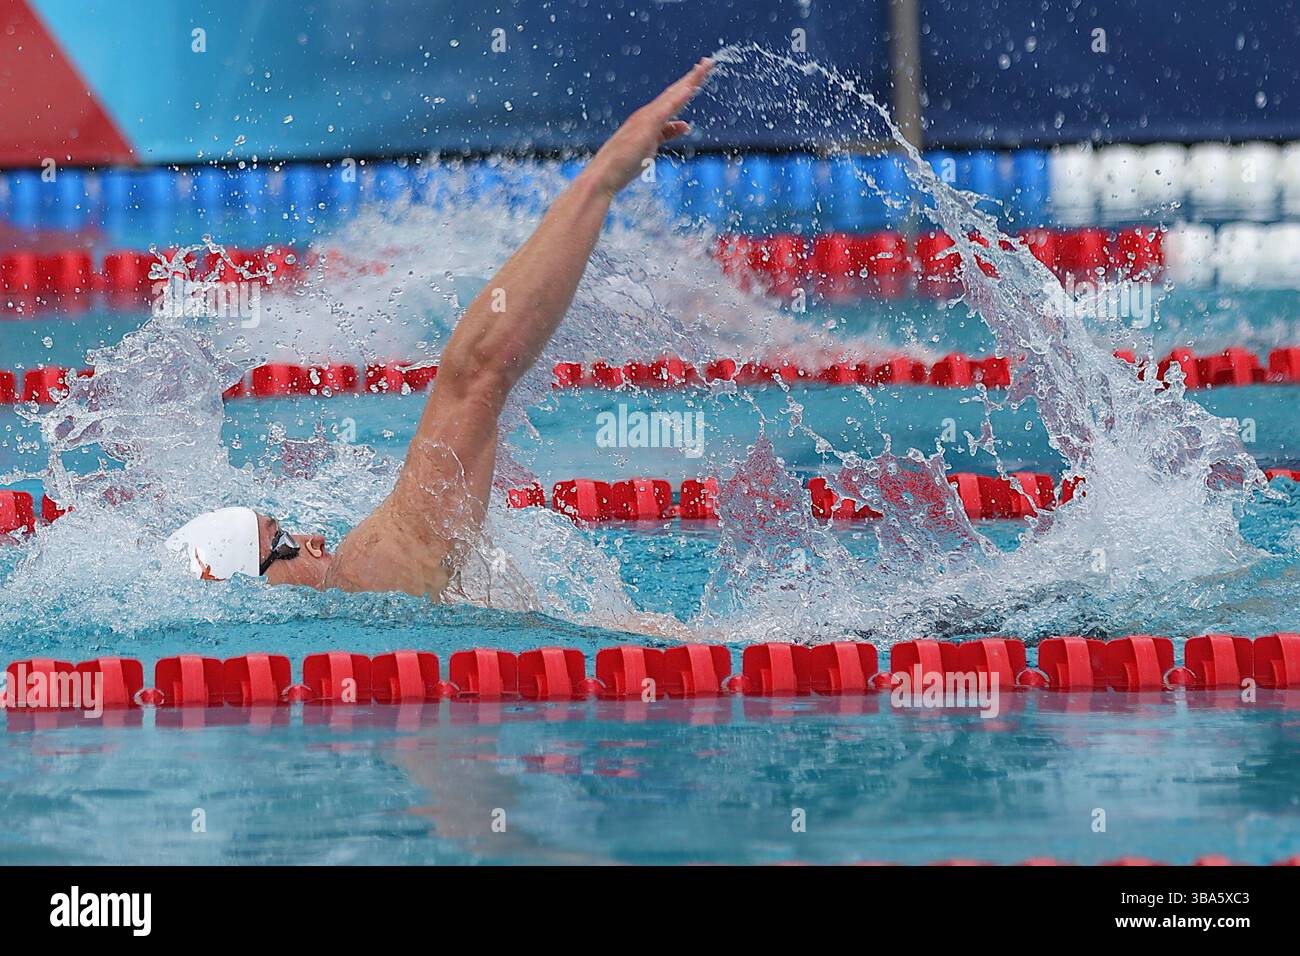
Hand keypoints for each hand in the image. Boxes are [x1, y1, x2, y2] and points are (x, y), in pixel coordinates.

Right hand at [585, 57, 713, 197]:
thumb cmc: (624, 164)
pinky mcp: (647, 125)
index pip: (674, 98)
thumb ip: (668, 133)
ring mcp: (647, 117)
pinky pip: (667, 108)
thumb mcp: (652, 145)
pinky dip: (679, 97)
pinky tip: (691, 87)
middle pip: (676, 92)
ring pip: (673, 95)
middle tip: (708, 62)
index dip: (688, 85)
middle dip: (693, 76)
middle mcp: (648, 113)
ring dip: (690, 80)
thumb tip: (685, 124)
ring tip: (705, 66)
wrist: (604, 174)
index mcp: (650, 118)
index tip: (701, 73)